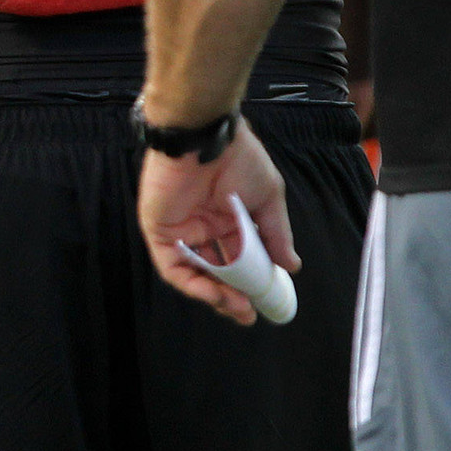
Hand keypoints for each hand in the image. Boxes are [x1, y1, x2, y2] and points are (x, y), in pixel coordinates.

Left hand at [138, 117, 298, 325]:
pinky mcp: (159, 228)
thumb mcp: (268, 198)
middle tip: (247, 313)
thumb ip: (275, 234)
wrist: (206, 137)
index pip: (237, 259)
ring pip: (194, 273)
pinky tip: (215, 293)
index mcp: (229, 218)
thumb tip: (291, 266)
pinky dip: (192, 283)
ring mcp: (181, 228)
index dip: (250, 283)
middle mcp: (204, 225)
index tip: (265, 302)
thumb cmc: (238, 158)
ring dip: (214, 295)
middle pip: (215, 271)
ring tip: (237, 307)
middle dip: (231, 296)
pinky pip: (172, 265)